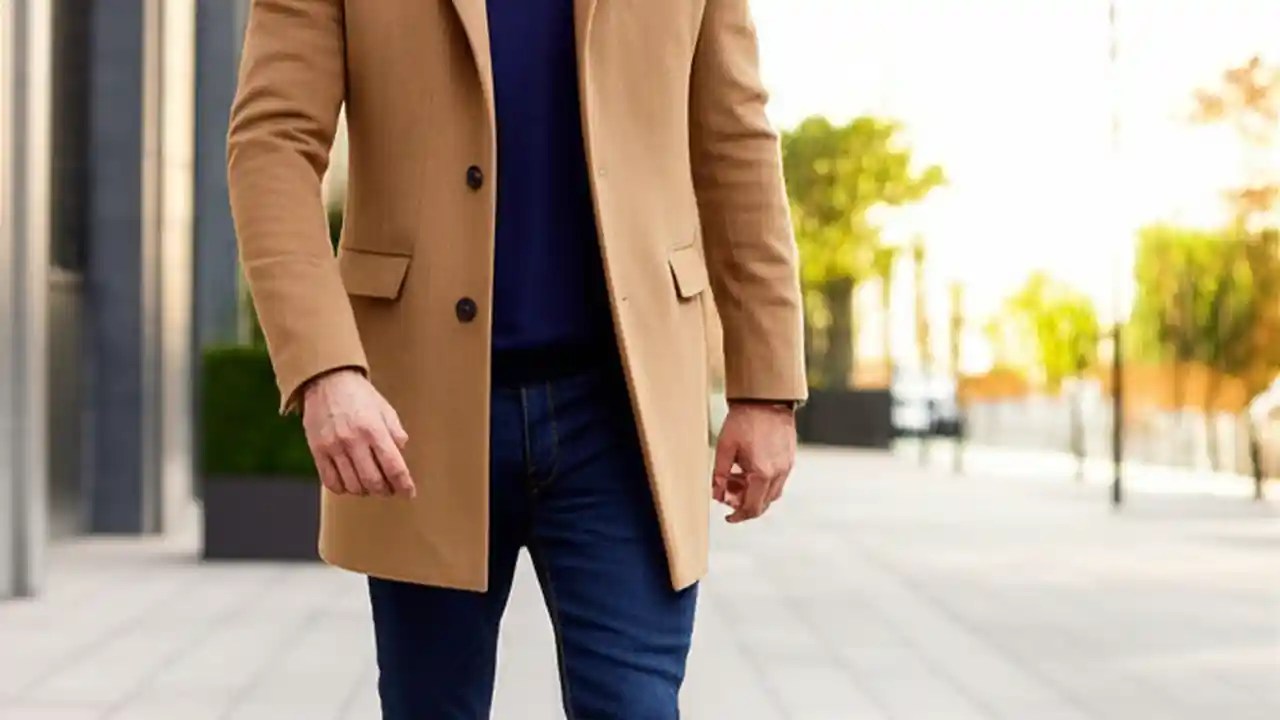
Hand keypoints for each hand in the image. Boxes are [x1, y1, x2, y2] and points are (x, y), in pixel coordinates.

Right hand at [301, 369, 414, 497]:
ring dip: (365, 491)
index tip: (409, 493)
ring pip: (353, 485)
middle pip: (373, 481)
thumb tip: (402, 454)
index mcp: (374, 429)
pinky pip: (331, 482)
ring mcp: (333, 447)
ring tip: (370, 485)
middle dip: (385, 490)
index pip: (394, 467)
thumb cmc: (359, 395)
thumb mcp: (385, 409)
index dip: (404, 485)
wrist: (326, 380)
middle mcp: (354, 440)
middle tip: (389, 489)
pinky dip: (343, 488)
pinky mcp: (317, 451)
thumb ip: (395, 433)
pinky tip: (350, 482)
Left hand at [712, 401, 795, 522]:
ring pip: (771, 494)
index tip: (728, 516)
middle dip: (744, 504)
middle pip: (763, 504)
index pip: (752, 508)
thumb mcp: (724, 447)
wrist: (767, 399)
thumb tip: (717, 494)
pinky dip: (763, 483)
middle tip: (728, 494)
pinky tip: (749, 469)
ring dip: (754, 494)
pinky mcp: (789, 459)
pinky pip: (777, 481)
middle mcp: (778, 473)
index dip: (738, 516)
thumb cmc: (744, 420)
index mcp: (762, 473)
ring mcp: (787, 467)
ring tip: (737, 477)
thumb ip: (720, 474)